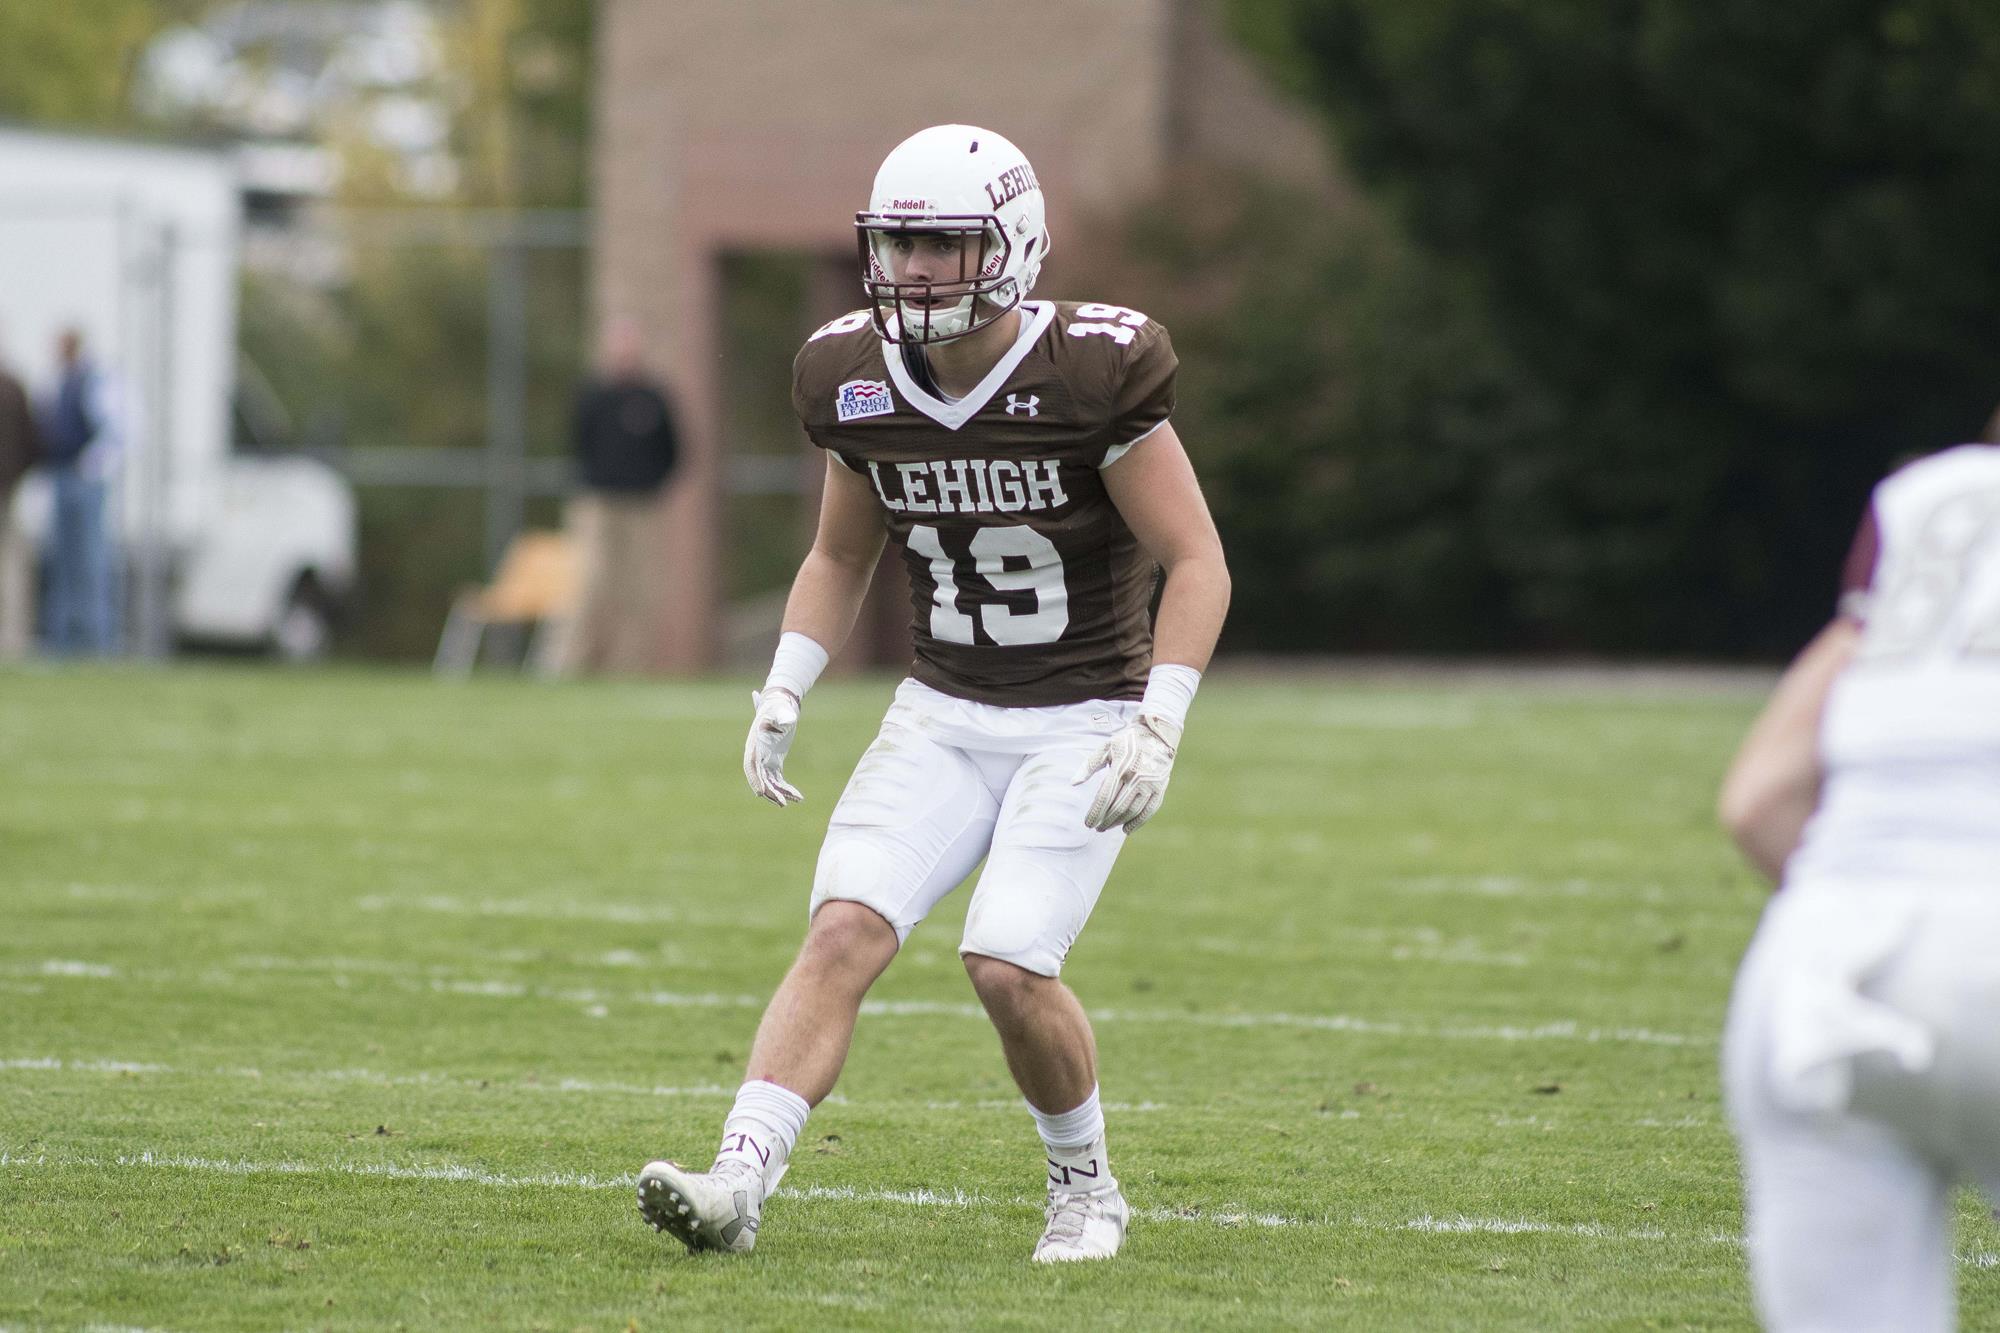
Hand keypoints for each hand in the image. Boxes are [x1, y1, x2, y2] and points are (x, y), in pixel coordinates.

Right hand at [743, 688, 802, 806]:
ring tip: (794, 801)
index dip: (755, 779)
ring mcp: (765, 760)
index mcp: (754, 744)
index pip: (751, 765)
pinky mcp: (773, 763)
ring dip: (779, 793)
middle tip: (782, 803)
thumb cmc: (779, 707)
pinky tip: (798, 797)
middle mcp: (757, 755)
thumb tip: (788, 720)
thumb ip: (783, 716)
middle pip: (760, 778)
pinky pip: (778, 780)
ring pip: (769, 782)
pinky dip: (786, 789)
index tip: (760, 792)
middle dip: (769, 791)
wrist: (780, 706)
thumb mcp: (781, 711)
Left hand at [1074, 710, 1181, 832]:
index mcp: (1121, 767)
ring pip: (1133, 811)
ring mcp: (1151, 784)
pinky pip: (1149, 810)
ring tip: (1107, 827)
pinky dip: (1138, 822)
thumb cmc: (1126, 741)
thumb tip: (1073, 783)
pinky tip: (1126, 830)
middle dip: (1105, 821)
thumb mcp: (1105, 747)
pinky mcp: (1160, 788)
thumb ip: (1089, 766)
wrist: (1157, 734)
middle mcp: (1137, 778)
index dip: (1095, 812)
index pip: (1105, 796)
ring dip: (1118, 823)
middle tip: (1096, 828)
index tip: (1087, 823)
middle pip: (1118, 807)